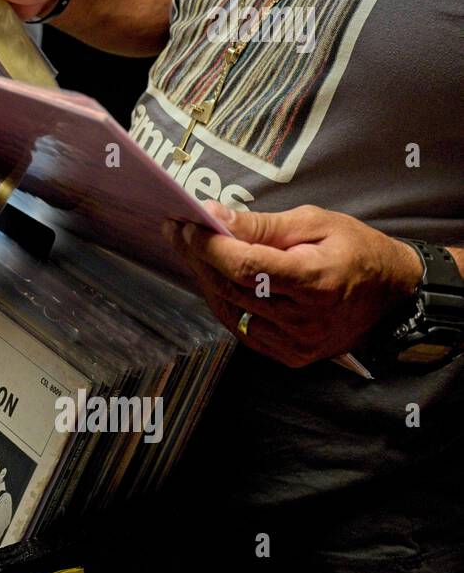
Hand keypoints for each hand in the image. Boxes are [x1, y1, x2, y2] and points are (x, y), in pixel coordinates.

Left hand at [165, 202, 422, 366]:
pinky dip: (224, 301)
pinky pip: (242, 328)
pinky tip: (216, 278)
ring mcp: (297, 343)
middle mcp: (305, 319)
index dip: (210, 247)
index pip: (246, 267)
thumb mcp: (315, 223)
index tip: (186, 225)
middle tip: (179, 231)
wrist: (393, 296)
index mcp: (316, 282)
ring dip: (206, 279)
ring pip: (230, 310)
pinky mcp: (291, 356)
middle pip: (232, 288)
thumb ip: (262, 225)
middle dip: (199, 257)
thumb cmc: (355, 251)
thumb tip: (215, 216)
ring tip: (193, 250)